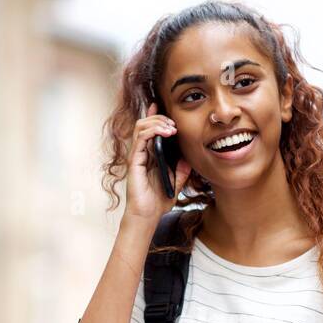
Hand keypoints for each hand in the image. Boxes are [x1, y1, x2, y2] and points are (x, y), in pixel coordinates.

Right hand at [123, 102, 192, 224]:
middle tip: (174, 123)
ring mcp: (136, 155)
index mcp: (150, 155)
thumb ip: (181, 171)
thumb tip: (188, 158)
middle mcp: (141, 152)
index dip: (155, 115)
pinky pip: (140, 137)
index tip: (165, 107)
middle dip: (160, 117)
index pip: (150, 129)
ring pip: (141, 125)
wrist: (147, 215)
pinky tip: (167, 133)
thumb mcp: (176, 183)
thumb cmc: (158, 201)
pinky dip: (153, 130)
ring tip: (172, 128)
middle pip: (145, 123)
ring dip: (157, 121)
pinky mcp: (134, 160)